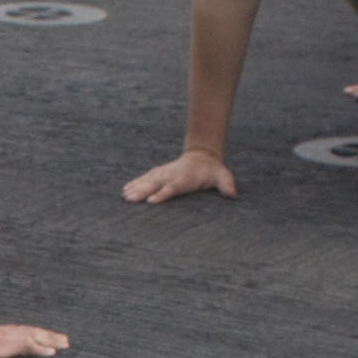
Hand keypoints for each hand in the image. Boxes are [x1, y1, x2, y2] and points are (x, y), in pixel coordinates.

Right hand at [0, 315, 68, 357]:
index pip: (14, 333)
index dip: (29, 335)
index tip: (40, 336)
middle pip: (28, 333)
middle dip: (47, 336)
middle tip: (64, 340)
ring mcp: (2, 338)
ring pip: (33, 338)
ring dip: (50, 341)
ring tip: (65, 343)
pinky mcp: (4, 345)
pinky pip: (27, 346)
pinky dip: (41, 349)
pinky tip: (53, 352)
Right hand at [120, 149, 235, 207]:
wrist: (201, 156)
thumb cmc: (211, 171)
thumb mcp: (222, 176)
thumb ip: (226, 185)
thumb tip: (233, 194)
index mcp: (184, 179)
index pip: (172, 188)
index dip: (162, 194)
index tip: (152, 201)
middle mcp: (171, 175)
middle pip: (155, 184)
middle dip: (142, 191)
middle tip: (131, 199)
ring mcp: (164, 174)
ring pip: (147, 181)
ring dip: (136, 188)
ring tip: (124, 196)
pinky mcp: (159, 173)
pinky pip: (145, 178)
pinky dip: (135, 183)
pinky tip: (125, 190)